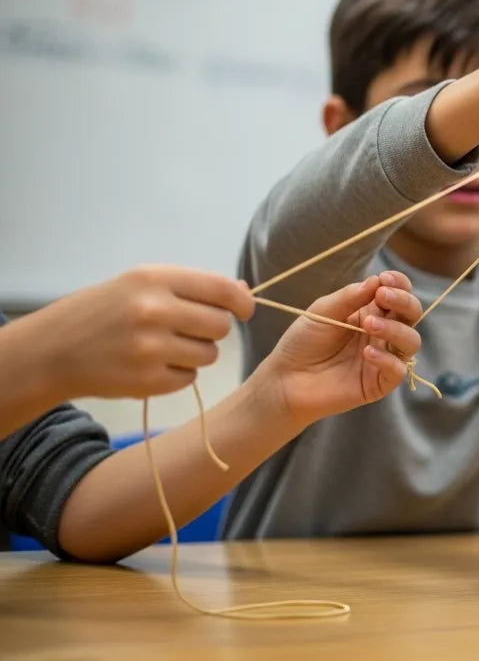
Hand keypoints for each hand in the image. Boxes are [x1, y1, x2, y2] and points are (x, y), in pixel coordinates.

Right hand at [23, 266, 253, 399]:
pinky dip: (178, 374)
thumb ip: (193, 287)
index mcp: (154, 279)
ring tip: (165, 346)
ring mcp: (150, 348)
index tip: (244, 310)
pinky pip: (189, 378)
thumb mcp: (142, 284)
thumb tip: (245, 293)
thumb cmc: (104, 311)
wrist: (52, 349)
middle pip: (221, 326)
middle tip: (187, 329)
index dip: (243, 303)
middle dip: (212, 330)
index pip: (223, 290)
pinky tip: (151, 364)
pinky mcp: (146, 381)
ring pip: (209, 354)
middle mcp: (153, 311)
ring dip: (197, 353)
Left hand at [252, 271, 422, 426]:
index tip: (385, 279)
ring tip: (369, 325)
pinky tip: (367, 353)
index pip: (399, 293)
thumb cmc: (303, 341)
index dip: (399, 284)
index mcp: (372, 311)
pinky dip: (387, 359)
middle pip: (412, 314)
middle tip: (383, 296)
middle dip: (404, 302)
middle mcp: (383, 332)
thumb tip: (377, 280)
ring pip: (411, 341)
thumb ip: (350, 297)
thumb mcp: (323, 311)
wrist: (286, 379)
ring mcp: (384, 357)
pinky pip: (398, 370)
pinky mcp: (380, 383)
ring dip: (396, 329)